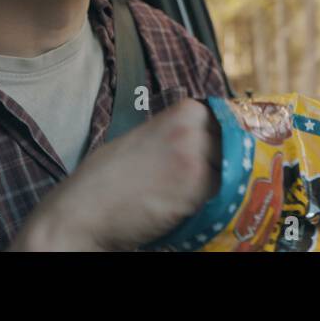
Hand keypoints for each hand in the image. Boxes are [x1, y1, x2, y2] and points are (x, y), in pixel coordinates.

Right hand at [10, 98, 219, 250]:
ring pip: (233, 174)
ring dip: (222, 187)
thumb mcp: (147, 138)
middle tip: (212, 182)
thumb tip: (216, 141)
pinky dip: (212, 206)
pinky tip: (188, 210)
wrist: (82, 210)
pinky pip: (223, 197)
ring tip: (192, 197)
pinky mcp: (196, 189)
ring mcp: (198, 158)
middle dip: (230, 166)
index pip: (233, 123)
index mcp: (186, 111)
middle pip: (237, 148)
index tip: (235, 156)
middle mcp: (195, 128)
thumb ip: (182, 134)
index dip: (235, 142)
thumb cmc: (108, 177)